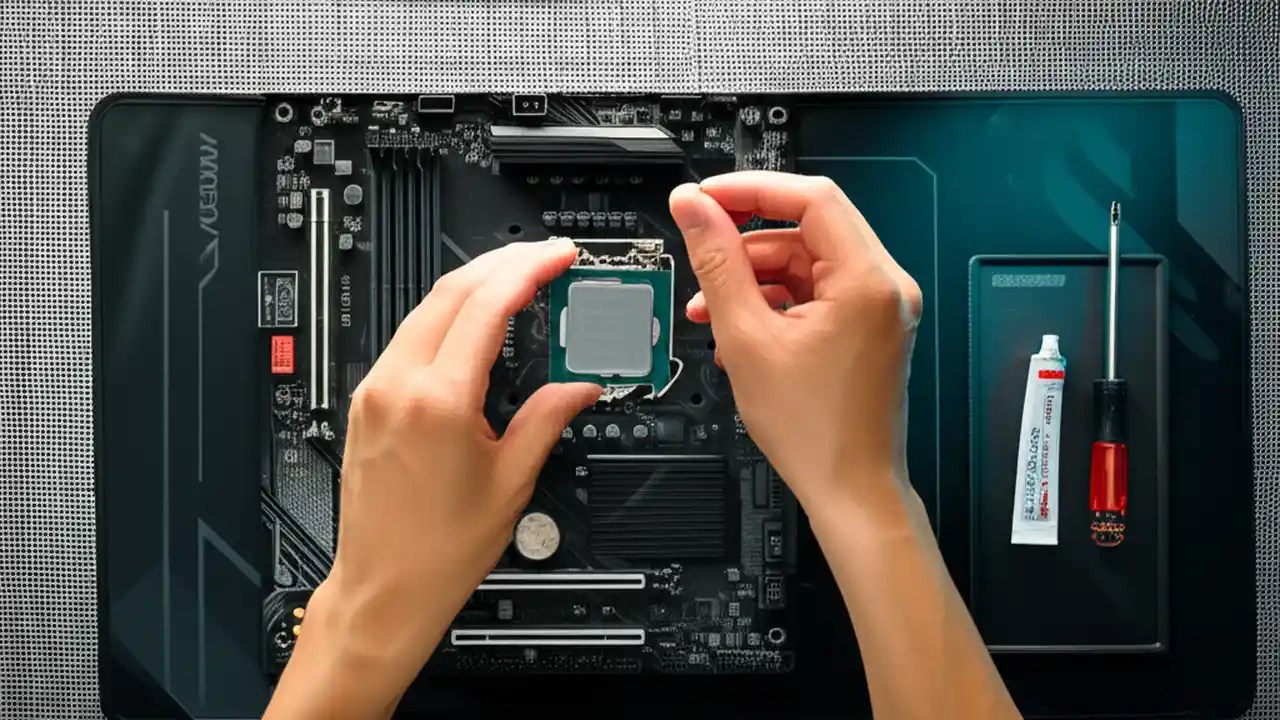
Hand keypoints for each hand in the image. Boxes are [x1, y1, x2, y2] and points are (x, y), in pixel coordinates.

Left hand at [277, 239, 599, 712]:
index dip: (528, 269)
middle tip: (545, 257)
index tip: (557, 256)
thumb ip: (548, 418)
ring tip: (518, 280)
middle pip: (450, 290)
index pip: (486, 305)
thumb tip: (580, 386)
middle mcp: (398, 386)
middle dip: (502, 262)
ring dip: (473, 283)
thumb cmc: (438, 551)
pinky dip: (446, 315)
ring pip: (424, 307)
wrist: (384, 588)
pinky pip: (408, 336)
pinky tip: (475, 320)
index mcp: (439, 402)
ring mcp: (376, 390)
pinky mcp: (367, 401)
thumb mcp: (511, 482)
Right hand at [669, 172, 921, 509]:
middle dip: (745, 245)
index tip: (707, 198)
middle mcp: (885, 286)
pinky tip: (739, 331)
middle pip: (807, 230)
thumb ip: (717, 263)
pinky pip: (816, 293)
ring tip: (710, 312)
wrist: (850, 491)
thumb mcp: (746, 337)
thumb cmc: (816, 432)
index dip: (752, 189)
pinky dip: (775, 304)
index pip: (811, 196)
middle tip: (699, 254)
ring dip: (754, 280)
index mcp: (868, 280)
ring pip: (807, 264)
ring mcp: (881, 308)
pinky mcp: (870, 328)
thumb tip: (695, 209)